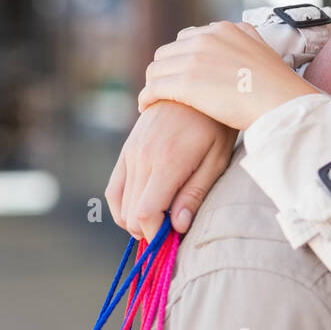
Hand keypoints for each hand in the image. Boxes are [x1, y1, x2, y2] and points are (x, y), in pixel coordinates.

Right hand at [106, 100, 238, 236]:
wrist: (193, 88)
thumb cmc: (214, 125)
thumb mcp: (216, 159)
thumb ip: (195, 193)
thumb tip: (178, 227)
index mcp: (166, 163)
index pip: (146, 214)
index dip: (156, 236)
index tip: (173, 241)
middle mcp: (141, 158)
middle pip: (130, 214)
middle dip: (149, 232)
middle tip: (172, 233)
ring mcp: (130, 152)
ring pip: (119, 204)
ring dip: (135, 221)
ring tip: (160, 222)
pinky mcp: (125, 149)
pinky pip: (113, 187)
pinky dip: (123, 206)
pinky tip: (143, 210)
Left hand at [137, 20, 318, 129]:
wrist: (282, 102)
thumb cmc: (276, 85)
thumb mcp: (261, 48)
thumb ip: (244, 38)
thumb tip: (238, 30)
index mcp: (222, 30)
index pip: (186, 38)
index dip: (181, 58)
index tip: (182, 75)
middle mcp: (205, 38)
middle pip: (167, 52)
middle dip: (165, 71)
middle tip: (166, 90)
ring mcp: (193, 60)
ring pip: (156, 69)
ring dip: (153, 84)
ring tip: (154, 99)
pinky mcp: (185, 83)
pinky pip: (153, 88)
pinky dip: (146, 97)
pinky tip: (146, 106)